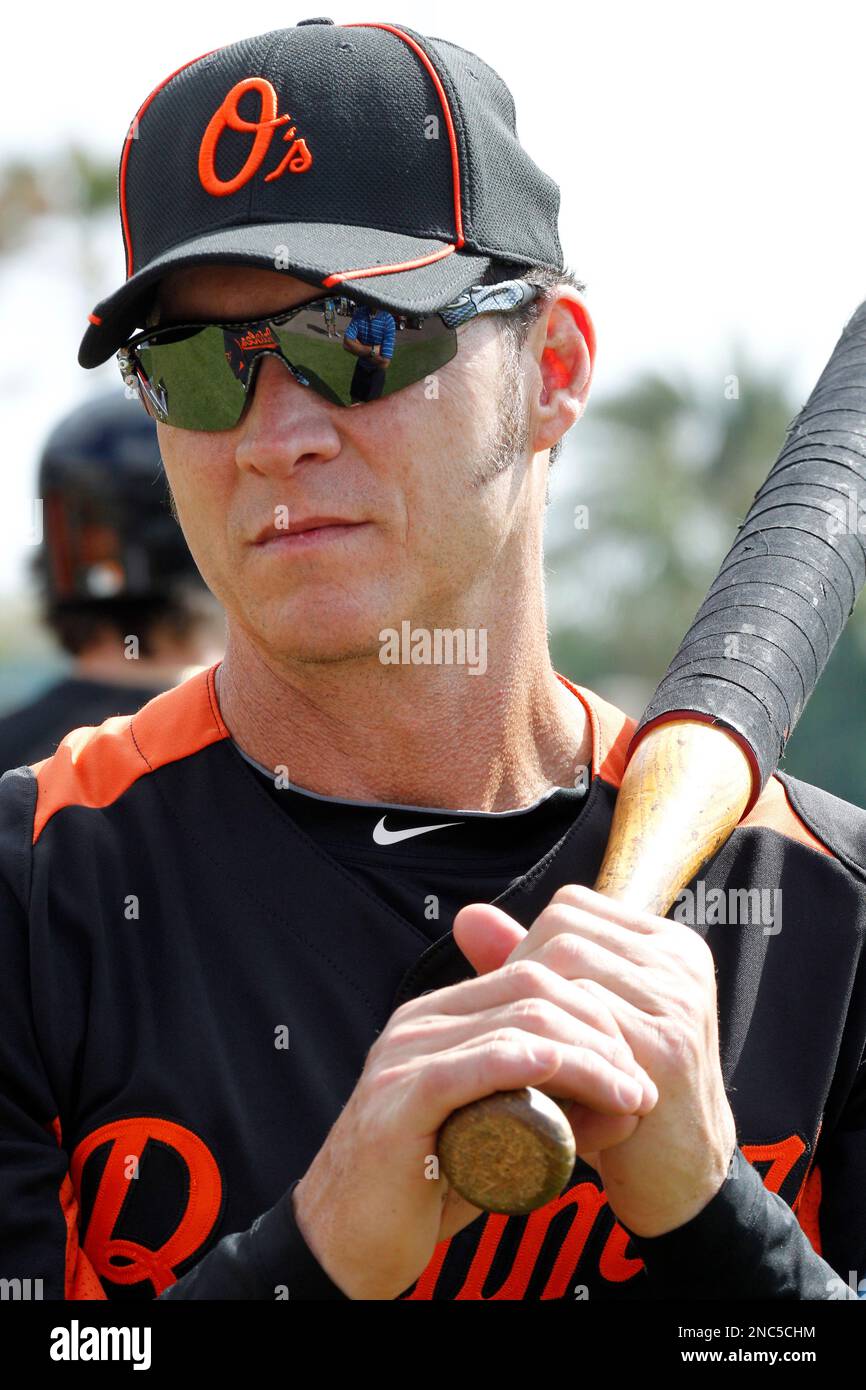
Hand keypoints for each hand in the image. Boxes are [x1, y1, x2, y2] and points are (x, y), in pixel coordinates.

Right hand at [292, 953, 657, 1298]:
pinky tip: (568, 1072)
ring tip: (629, 1096)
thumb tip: (631, 1097)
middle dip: (601, 1029)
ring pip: (519, 1022)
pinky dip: (533, 1062)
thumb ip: (553, 1108)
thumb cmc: (426, 1189)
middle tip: (641, 1082)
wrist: (348, 1244)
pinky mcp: (401, 1097)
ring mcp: (406, 1055)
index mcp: (439, 1016)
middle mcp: (419, 1022)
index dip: (594, 1009)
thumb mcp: (499, 1134)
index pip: (532, 975)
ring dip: (589, 1056)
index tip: (637, 1061)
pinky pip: (479, 1063)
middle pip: (533, 987)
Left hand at [454, 885, 736, 1237]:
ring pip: (568, 968)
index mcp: (666, 942)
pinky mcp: (668, 1046)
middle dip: (522, 976)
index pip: (571, 907)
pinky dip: (547, 1044)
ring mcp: (678, 1000)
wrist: (678, 1174)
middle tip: (508, 1030)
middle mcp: (680, 960)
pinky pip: (581, 1018)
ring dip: (530, 1010)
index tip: (516, 997)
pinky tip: (535, 1079)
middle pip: (563, 932)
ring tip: (519, 1052)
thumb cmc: (615, 1090)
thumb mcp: (577, 1017)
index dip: (529, 944)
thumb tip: (467, 915)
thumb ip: (529, 961)